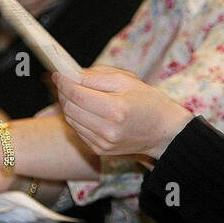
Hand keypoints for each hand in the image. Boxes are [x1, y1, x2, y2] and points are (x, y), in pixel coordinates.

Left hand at [54, 66, 193, 159]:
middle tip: (64, 81)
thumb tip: (71, 74)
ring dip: (68, 104)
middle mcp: (107, 129)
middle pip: (70, 107)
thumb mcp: (128, 80)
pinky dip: (76, 117)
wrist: (164, 132)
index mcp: (116, 109)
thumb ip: (97, 76)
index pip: (77, 94)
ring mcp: (102, 142)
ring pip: (71, 120)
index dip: (64, 81)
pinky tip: (85, 109)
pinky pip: (78, 130)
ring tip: (75, 93)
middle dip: (63, 92)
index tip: (59, 72)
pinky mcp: (100, 149)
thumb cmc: (149, 102)